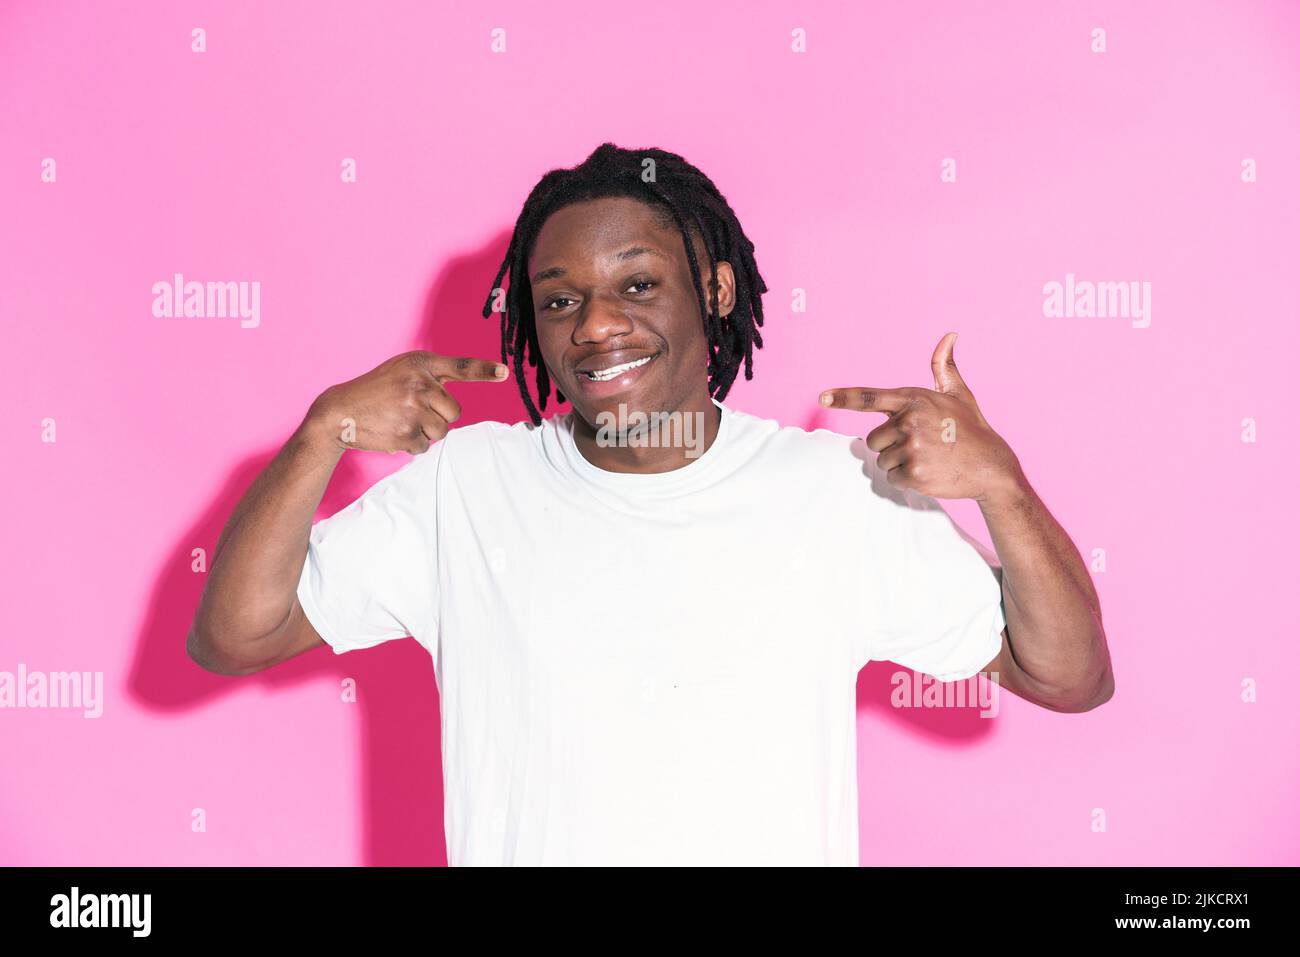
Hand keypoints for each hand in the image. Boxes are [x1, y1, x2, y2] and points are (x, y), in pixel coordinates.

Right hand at [307, 351, 507, 453]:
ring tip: (399, 421)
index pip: (460, 367)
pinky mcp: (406, 431)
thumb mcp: (402, 373)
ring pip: (441, 432)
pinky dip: (411, 445)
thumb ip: (431, 379)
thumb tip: (456, 406)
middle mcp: (420, 383)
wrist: (340, 411)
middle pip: (455, 413)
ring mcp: (413, 408)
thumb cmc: (376, 392)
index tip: (505, 371)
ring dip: (424, 432)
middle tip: (411, 411)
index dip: (485, 370)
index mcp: (421, 364)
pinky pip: (424, 446)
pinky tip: (392, 432)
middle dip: (438, 418)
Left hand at [818, 332, 1022, 502]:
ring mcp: (911, 448)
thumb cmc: (970, 427)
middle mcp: (909, 421)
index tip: (822, 396)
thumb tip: (949, 335)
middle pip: (873, 439)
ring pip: (882, 460)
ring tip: (928, 457)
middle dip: (891, 444)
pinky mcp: (914, 473)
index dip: (843, 397)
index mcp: (914, 400)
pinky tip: (929, 472)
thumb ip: (944, 367)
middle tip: (922, 444)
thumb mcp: (958, 394)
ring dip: (900, 462)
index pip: (870, 398)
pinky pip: (892, 477)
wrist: (991, 466)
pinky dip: (906, 479)